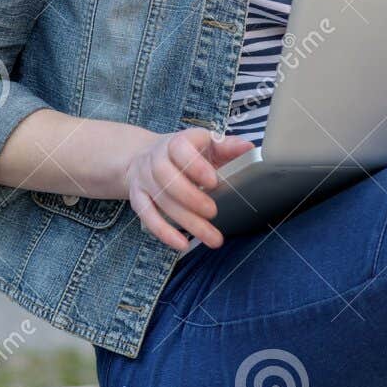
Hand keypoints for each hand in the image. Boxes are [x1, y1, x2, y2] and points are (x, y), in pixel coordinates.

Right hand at [123, 127, 254, 250]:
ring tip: (211, 237)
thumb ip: (227, 147)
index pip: (180, 148)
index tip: (214, 181)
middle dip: (191, 197)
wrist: (147, 155)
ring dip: (186, 220)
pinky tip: (182, 244)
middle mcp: (156, 158)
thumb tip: (249, 148)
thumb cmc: (186, 152)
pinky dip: (163, 232)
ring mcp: (144, 178)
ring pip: (160, 199)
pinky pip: (146, 215)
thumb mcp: (206, 145)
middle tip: (213, 213)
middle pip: (166, 176)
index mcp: (176, 142)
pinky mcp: (137, 197)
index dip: (195, 165)